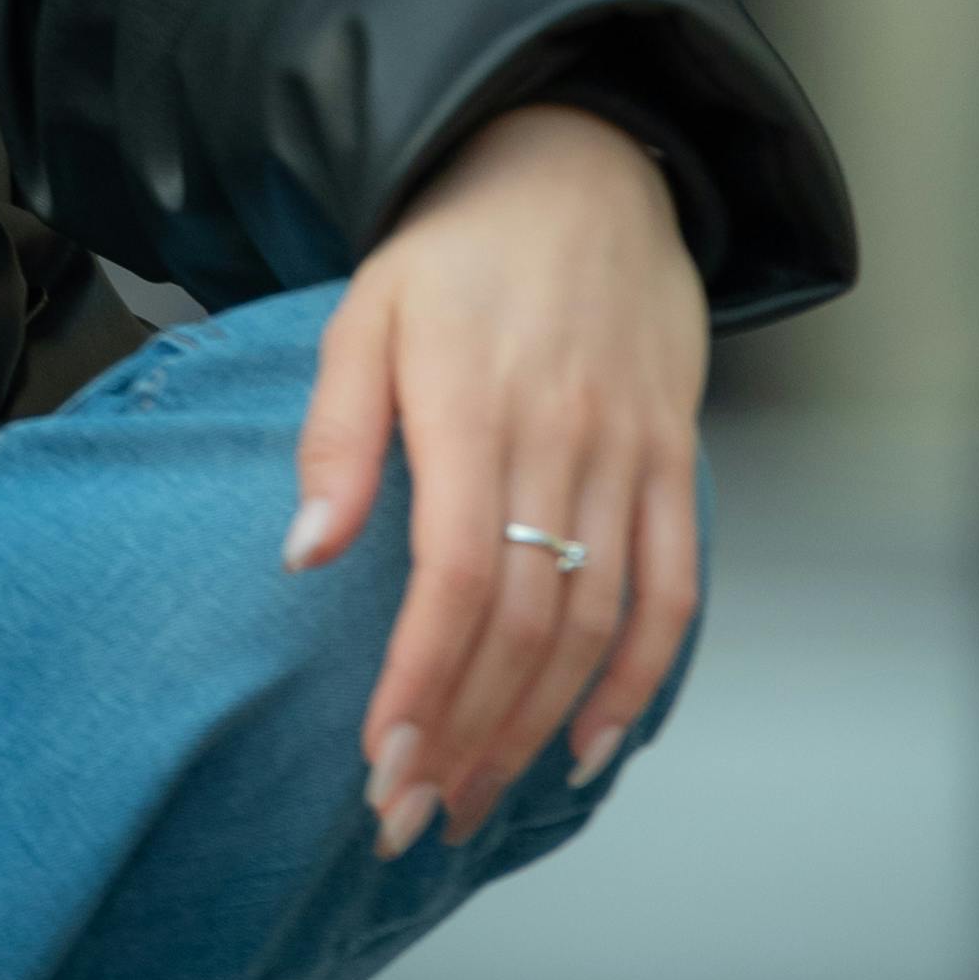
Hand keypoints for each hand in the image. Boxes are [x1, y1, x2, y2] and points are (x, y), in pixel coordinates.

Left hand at [281, 101, 707, 854]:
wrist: (576, 166)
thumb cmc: (450, 249)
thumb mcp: (363, 314)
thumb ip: (335, 437)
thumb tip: (303, 555)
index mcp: (467, 405)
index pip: (453, 578)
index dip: (421, 679)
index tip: (381, 761)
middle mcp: (556, 437)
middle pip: (522, 622)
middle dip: (466, 732)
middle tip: (413, 813)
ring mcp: (625, 453)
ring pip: (593, 622)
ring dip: (536, 726)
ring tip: (479, 797)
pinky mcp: (671, 459)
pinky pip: (675, 587)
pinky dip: (640, 677)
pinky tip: (589, 743)